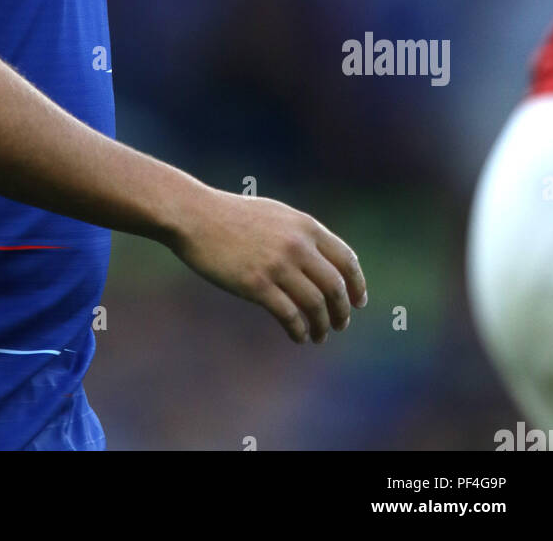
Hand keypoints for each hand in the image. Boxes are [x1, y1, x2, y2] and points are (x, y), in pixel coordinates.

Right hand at [166, 189, 366, 343]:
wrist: (195, 216)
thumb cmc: (231, 216)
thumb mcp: (274, 215)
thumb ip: (299, 234)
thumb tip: (321, 261)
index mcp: (304, 225)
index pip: (346, 259)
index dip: (356, 285)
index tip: (358, 302)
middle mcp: (296, 244)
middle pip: (335, 286)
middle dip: (342, 311)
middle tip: (340, 324)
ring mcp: (277, 265)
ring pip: (315, 305)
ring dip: (322, 325)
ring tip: (319, 336)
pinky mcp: (256, 284)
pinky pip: (289, 315)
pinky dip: (299, 330)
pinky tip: (298, 336)